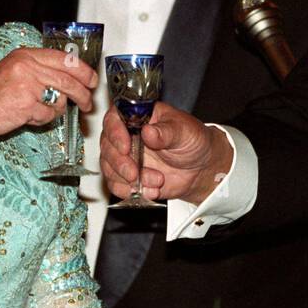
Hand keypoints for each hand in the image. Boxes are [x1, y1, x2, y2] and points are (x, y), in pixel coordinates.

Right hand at [0, 47, 97, 142]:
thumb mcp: (13, 71)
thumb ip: (38, 70)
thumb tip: (69, 78)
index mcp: (25, 55)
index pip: (64, 58)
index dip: (83, 70)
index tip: (92, 80)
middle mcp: (27, 66)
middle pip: (69, 78)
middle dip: (84, 93)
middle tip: (88, 103)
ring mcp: (27, 84)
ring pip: (62, 97)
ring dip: (63, 108)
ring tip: (54, 112)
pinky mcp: (26, 104)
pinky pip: (48, 114)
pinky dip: (42, 119)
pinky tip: (28, 117)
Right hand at [99, 102, 230, 202]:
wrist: (200, 168)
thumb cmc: (192, 141)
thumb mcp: (184, 131)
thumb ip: (166, 131)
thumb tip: (148, 131)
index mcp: (139, 116)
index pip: (115, 118)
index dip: (115, 132)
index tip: (125, 147)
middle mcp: (127, 135)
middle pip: (107, 146)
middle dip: (119, 163)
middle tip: (134, 173)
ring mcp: (126, 156)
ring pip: (109, 167)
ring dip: (128, 179)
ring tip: (155, 181)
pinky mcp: (127, 176)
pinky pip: (116, 185)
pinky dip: (130, 191)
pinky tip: (151, 191)